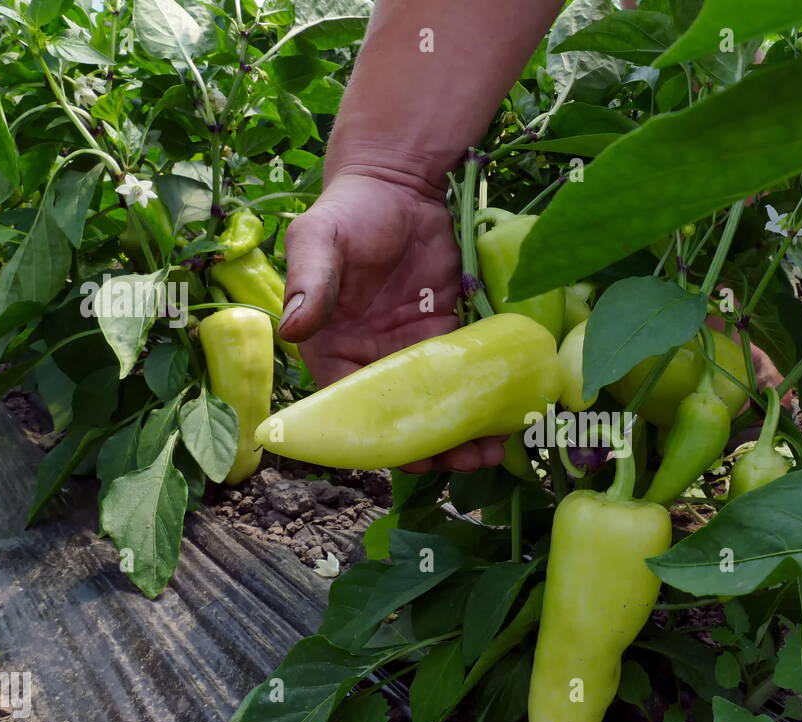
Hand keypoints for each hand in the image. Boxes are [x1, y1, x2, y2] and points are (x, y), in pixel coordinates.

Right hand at [278, 166, 506, 472]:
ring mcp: (414, 351)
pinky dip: (485, 398)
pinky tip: (510, 414)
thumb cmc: (350, 209)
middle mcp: (373, 359)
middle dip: (432, 445)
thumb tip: (290, 328)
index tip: (410, 456)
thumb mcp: (320, 239)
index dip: (378, 436)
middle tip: (466, 460)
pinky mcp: (449, 334)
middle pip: (401, 417)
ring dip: (464, 432)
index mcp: (333, 348)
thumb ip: (309, 283)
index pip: (351, 407)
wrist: (401, 181)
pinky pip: (466, 376)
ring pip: (438, 405)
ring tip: (494, 449)